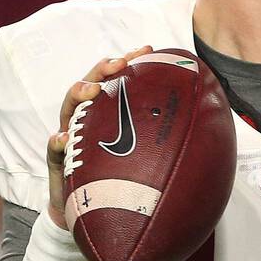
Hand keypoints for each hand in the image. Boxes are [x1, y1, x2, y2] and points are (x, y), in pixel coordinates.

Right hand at [47, 45, 152, 228]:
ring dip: (79, 93)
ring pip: (69, 108)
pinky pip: (54, 148)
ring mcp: (71, 135)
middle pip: (91, 83)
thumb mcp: (144, 152)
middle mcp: (87, 118)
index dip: (131, 61)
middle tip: (120, 63)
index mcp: (108, 111)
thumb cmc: (120, 176)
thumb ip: (164, 136)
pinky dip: (58, 141)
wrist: (91, 211)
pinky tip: (64, 138)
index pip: (117, 80)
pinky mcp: (59, 159)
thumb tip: (206, 124)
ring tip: (91, 90)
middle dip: (103, 69)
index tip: (148, 49)